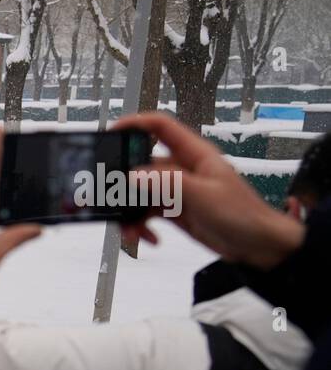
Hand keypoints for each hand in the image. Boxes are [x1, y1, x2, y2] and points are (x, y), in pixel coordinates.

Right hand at [114, 111, 304, 268]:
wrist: (258, 245)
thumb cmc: (243, 214)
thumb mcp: (202, 195)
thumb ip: (167, 183)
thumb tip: (134, 174)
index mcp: (194, 155)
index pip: (161, 128)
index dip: (135, 124)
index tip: (112, 132)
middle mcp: (183, 170)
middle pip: (143, 166)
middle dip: (125, 184)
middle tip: (113, 199)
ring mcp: (178, 191)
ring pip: (142, 194)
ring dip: (132, 212)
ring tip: (133, 231)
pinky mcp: (175, 211)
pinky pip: (148, 213)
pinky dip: (143, 226)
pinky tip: (150, 237)